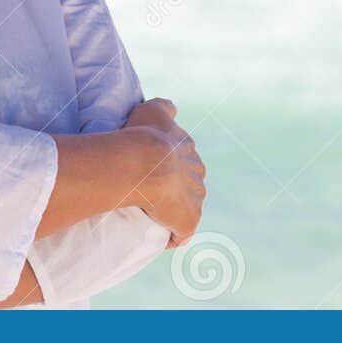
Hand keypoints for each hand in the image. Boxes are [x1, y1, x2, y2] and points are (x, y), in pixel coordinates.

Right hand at [123, 98, 205, 246]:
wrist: (144, 162)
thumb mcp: (152, 109)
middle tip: (146, 194)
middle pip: (188, 186)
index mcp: (190, 152)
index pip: (184, 161)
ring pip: (186, 209)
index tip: (150, 172)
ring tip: (149, 216)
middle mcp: (198, 175)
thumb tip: (172, 108)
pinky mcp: (189, 222)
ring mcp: (195, 200)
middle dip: (173, 191)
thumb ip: (164, 106)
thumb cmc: (143, 134)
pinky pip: (181, 234)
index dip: (169, 168)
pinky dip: (172, 236)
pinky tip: (157, 236)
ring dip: (172, 214)